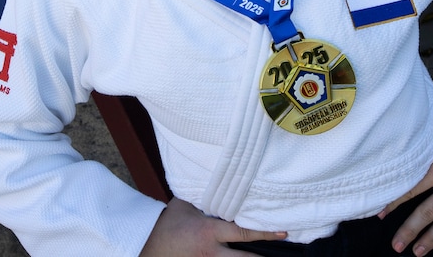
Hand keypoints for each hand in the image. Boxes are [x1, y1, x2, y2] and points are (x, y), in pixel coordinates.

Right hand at [139, 197, 287, 256]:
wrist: (146, 247)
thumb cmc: (167, 224)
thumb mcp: (185, 205)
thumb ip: (205, 198)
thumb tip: (224, 183)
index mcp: (209, 232)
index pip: (243, 233)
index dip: (265, 233)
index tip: (283, 232)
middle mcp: (212, 253)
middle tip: (285, 254)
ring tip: (270, 256)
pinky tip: (246, 256)